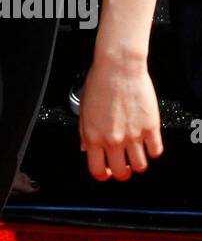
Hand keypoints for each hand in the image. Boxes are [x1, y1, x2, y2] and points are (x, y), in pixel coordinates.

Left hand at [79, 58, 162, 179]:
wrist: (119, 66)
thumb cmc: (99, 82)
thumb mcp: (83, 107)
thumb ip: (84, 131)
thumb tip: (85, 148)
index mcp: (93, 136)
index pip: (97, 169)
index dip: (103, 174)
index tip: (106, 171)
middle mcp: (113, 139)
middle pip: (121, 172)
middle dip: (122, 172)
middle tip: (123, 164)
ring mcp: (133, 135)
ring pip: (140, 166)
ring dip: (138, 163)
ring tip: (136, 153)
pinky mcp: (150, 128)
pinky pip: (156, 151)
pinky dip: (153, 151)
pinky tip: (148, 143)